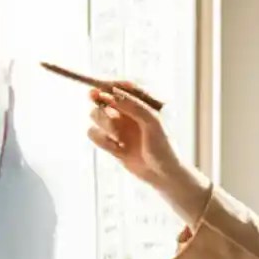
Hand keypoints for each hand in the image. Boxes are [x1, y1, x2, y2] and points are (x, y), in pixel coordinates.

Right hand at [86, 82, 210, 222]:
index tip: (100, 84)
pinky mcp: (111, 142)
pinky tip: (117, 149)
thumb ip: (134, 106)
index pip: (124, 86)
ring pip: (96, 114)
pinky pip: (94, 134)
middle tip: (94, 97)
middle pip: (104, 97)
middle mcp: (129, 113)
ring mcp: (119, 127)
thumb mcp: (153, 122)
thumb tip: (112, 92)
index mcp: (143, 104)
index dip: (110, 83)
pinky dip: (101, 140)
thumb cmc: (164, 147)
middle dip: (99, 98)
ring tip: (117, 136)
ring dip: (102, 122)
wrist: (163, 175)